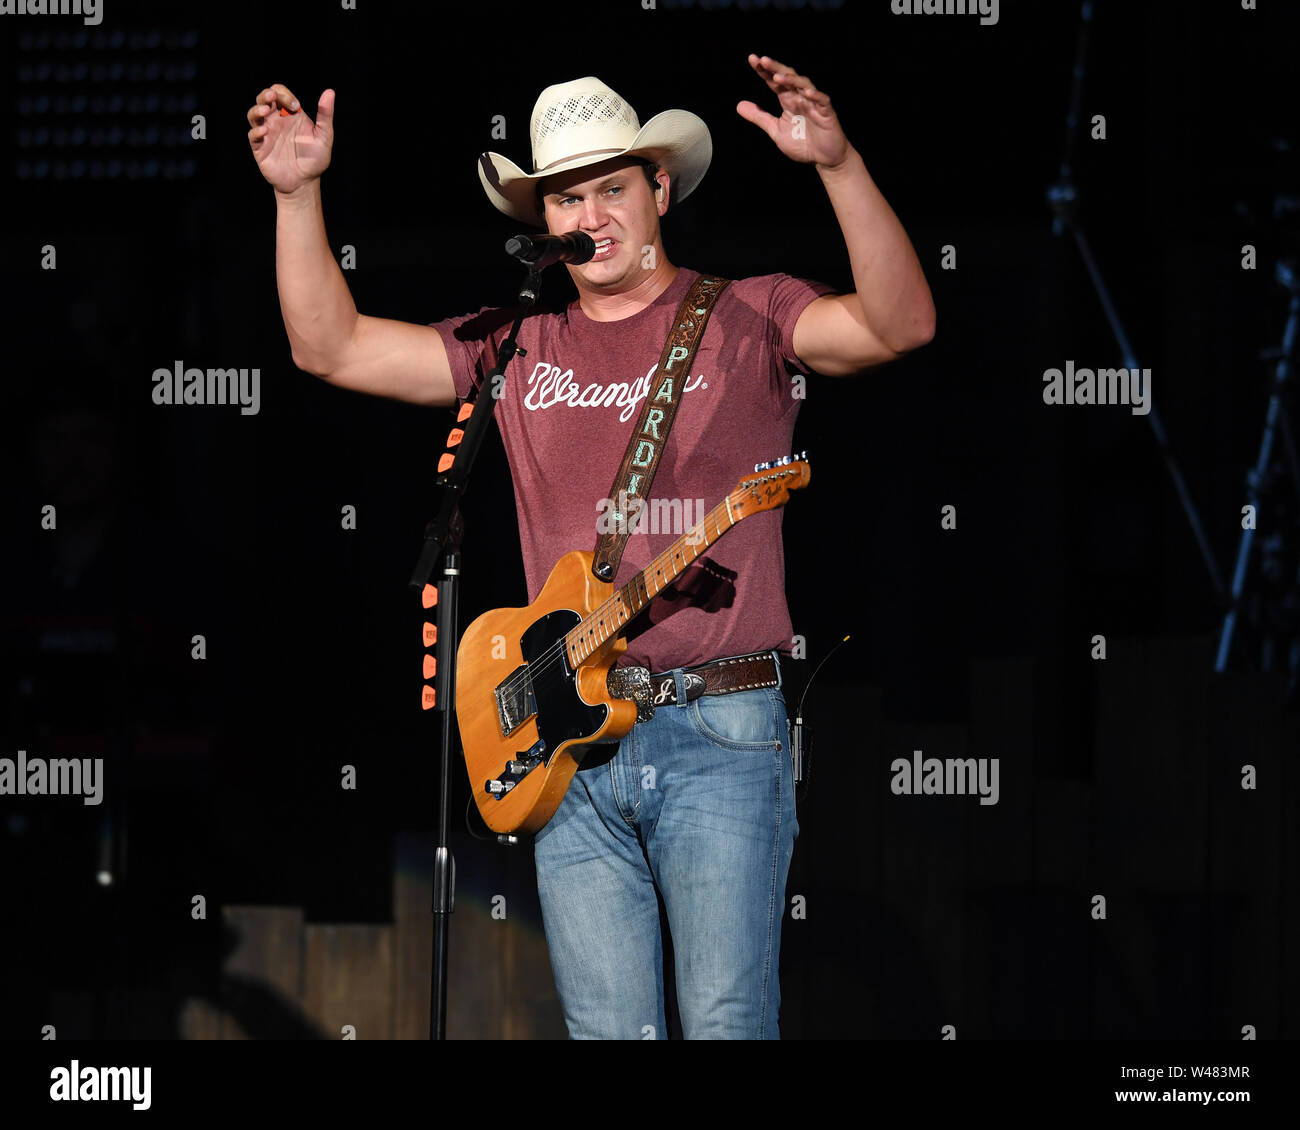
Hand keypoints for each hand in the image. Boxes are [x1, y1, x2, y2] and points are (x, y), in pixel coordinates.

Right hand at [247, 84, 334, 194]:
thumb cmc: (315, 159)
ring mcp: (267, 133)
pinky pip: (252, 135)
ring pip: (254, 114)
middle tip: (272, 97)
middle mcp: (277, 120)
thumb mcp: (324, 136)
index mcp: (291, 114)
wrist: (305, 183)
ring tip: (265, 110)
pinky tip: (265, 131)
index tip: (295, 107)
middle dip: (266, 95)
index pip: (280, 93)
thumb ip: (325, 115)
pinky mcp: (260, 147)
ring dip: (257, 109)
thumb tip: (330, 91)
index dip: (284, 94)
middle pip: (263, 98)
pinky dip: (256, 131)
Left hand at [735, 55, 850, 169]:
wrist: (823, 158)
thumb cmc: (802, 143)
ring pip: (803, 84)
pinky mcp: (827, 112)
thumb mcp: (776, 130)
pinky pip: (821, 100)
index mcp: (788, 100)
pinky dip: (814, 95)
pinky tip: (805, 92)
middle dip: (775, 67)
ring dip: (791, 80)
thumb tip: (739, 105)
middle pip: (788, 77)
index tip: (752, 59)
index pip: (774, 81)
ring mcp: (814, 103)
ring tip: (777, 76)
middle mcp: (800, 97)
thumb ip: (760, 117)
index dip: (764, 71)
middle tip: (762, 60)